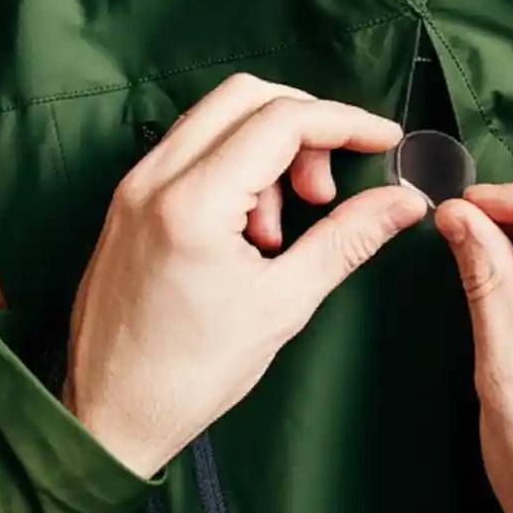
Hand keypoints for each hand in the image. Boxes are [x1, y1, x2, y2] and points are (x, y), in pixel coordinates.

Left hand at [64, 74, 427, 476]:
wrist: (108, 416)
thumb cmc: (191, 373)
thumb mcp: (284, 303)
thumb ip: (347, 238)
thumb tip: (404, 202)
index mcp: (192, 202)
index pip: (282, 121)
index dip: (345, 122)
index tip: (385, 141)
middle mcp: (154, 178)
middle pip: (247, 96)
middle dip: (305, 126)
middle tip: (325, 189)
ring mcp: (134, 185)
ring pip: (217, 117)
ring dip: (268, 147)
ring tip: (279, 228)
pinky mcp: (128, 200)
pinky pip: (192, 148)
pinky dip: (235, 165)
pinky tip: (249, 228)